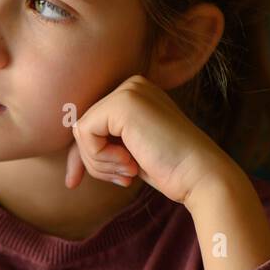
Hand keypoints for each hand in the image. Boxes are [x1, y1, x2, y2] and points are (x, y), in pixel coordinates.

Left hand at [65, 74, 235, 206]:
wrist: (200, 175)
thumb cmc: (169, 169)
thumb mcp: (127, 154)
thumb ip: (102, 145)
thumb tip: (68, 161)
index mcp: (135, 94)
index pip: (90, 124)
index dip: (81, 156)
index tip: (74, 183)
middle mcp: (132, 85)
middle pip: (82, 127)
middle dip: (93, 161)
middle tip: (124, 178)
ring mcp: (128, 90)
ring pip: (81, 131)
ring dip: (99, 163)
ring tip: (128, 172)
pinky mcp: (123, 102)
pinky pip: (85, 134)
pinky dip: (100, 157)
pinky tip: (130, 163)